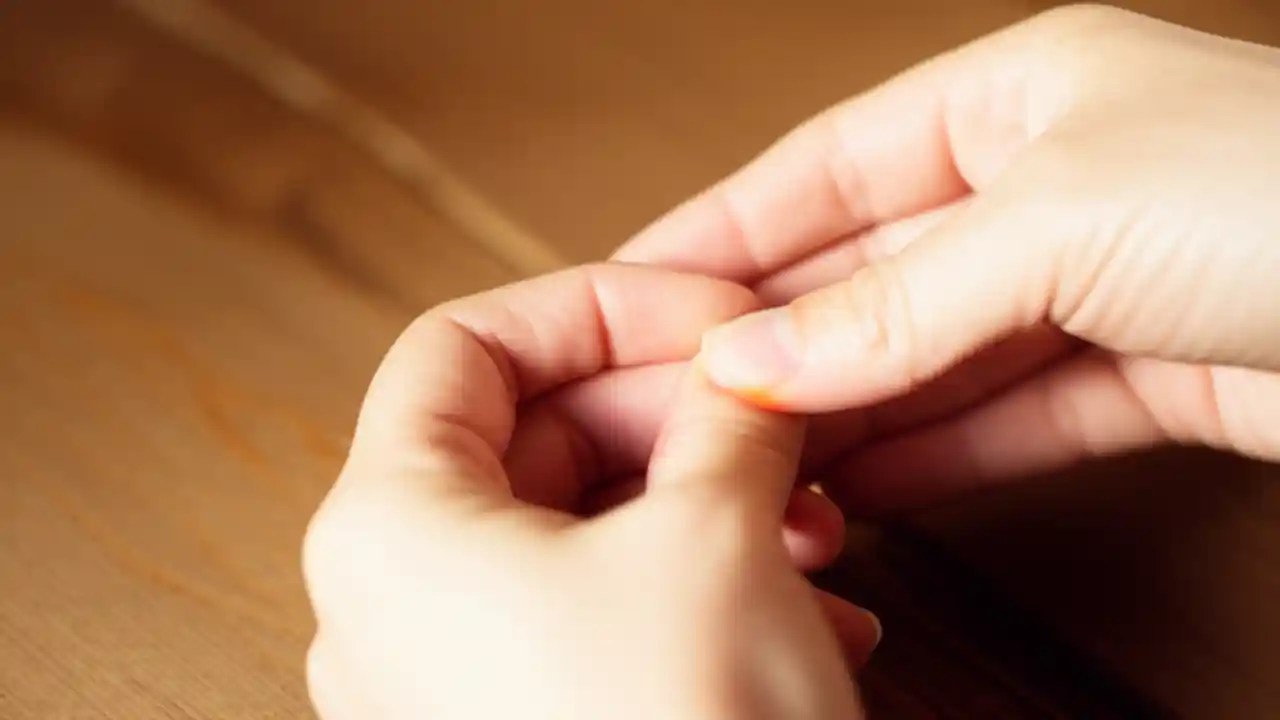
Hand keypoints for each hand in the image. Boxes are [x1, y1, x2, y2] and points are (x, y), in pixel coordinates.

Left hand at [303, 265, 878, 719]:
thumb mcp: (718, 537)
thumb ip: (727, 414)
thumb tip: (745, 367)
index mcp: (391, 530)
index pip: (464, 347)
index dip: (595, 308)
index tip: (703, 313)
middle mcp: (394, 605)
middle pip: (535, 439)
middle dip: (675, 416)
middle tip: (775, 419)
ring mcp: (449, 677)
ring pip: (583, 530)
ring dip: (706, 505)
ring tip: (815, 528)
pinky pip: (599, 615)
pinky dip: (697, 588)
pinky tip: (807, 609)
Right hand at [615, 5, 1279, 513]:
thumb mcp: (1055, 223)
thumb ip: (894, 306)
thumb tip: (754, 362)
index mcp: (1017, 94)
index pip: (825, 169)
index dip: (725, 231)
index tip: (639, 289)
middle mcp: (1047, 181)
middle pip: (869, 272)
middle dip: (778, 341)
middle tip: (682, 403)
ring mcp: (1093, 282)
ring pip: (929, 357)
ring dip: (846, 415)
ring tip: (754, 464)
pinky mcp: (1143, 375)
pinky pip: (1004, 419)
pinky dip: (932, 458)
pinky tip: (861, 489)